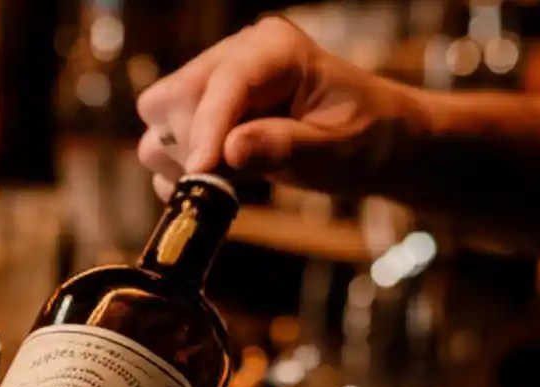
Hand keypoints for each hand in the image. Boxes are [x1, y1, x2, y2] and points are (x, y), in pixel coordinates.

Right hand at [136, 14, 429, 200]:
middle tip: (230, 183)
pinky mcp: (202, 117)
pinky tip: (224, 184)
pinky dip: (182, 174)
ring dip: (183, 161)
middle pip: (175, 97)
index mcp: (274, 48)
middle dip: (193, 145)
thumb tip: (230, 150)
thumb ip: (287, 148)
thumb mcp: (339, 150)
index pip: (225, 82)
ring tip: (235, 181)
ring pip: (160, 122)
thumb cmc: (368, 139)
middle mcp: (235, 57)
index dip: (207, 127)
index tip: (202, 171)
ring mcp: (214, 86)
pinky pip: (162, 147)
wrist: (379, 146)